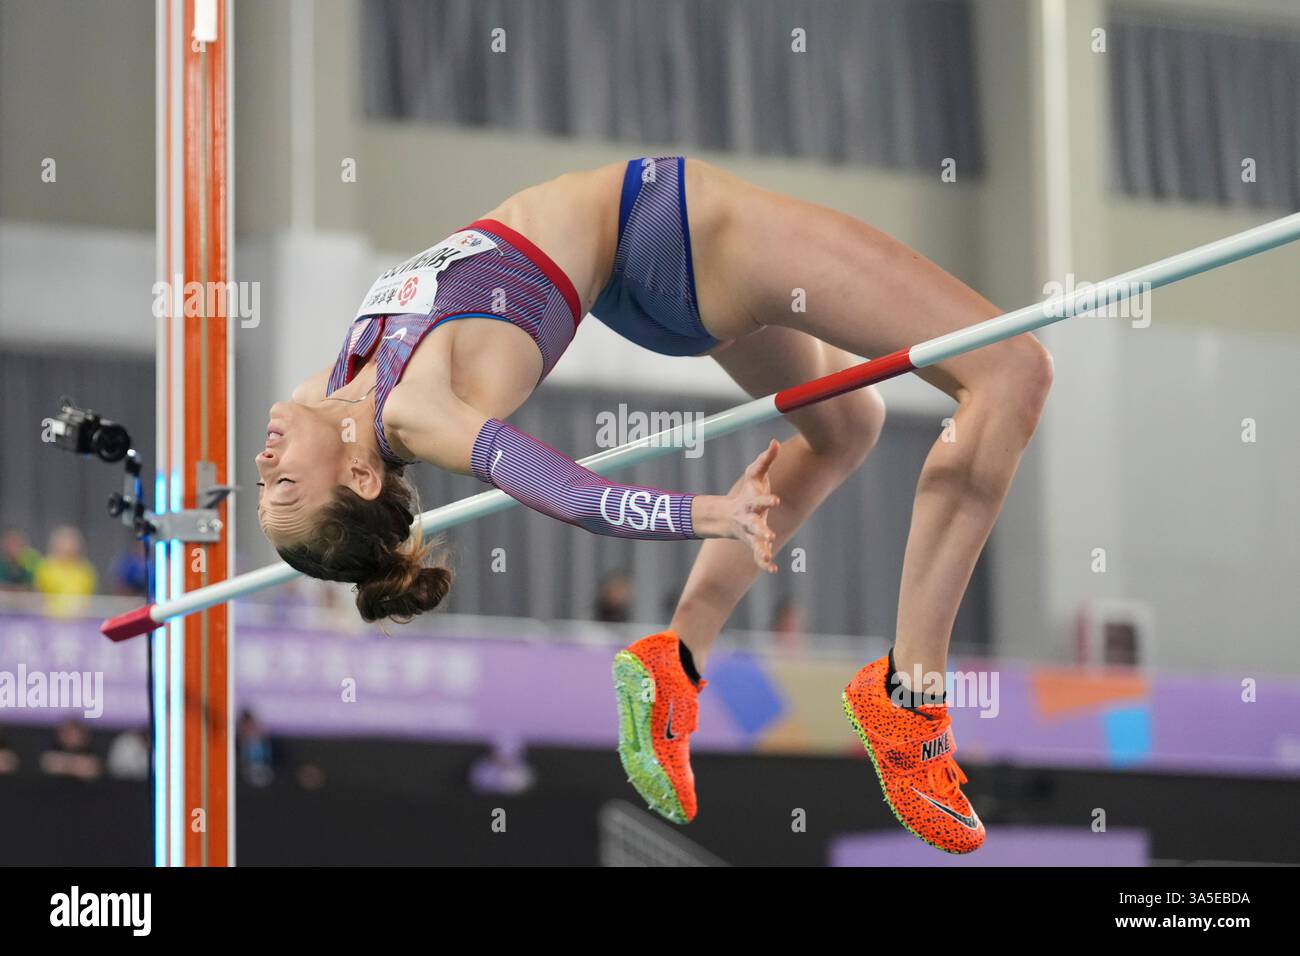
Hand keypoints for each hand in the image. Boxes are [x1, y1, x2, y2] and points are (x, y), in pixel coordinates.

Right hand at [718, 439, 780, 571]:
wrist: (730, 515)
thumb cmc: (748, 492)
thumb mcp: (755, 475)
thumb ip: (765, 460)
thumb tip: (773, 441)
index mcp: (750, 503)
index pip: (758, 500)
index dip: (766, 499)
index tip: (775, 500)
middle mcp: (749, 520)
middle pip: (754, 526)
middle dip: (760, 531)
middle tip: (769, 536)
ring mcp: (751, 534)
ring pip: (755, 544)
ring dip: (762, 550)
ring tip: (768, 558)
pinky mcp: (754, 544)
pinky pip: (758, 555)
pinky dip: (763, 563)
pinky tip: (772, 570)